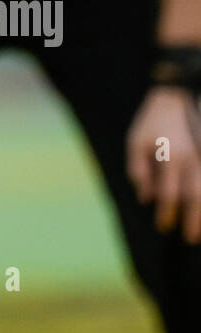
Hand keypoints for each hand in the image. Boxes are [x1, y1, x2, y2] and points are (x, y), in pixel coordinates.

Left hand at [127, 87, 200, 243]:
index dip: (166, 214)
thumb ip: (138, 169)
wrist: (178, 95)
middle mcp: (192, 158)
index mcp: (170, 156)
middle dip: (193, 221)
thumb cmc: (154, 120)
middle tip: (191, 238)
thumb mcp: (136, 140)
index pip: (169, 194)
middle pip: (195, 197)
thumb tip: (146, 198)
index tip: (164, 227)